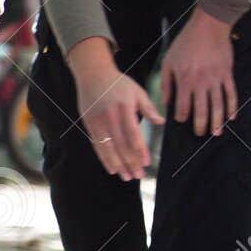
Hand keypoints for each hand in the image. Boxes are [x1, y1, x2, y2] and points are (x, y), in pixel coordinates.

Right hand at [69, 38, 163, 180]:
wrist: (92, 74)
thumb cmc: (118, 83)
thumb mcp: (137, 91)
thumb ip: (148, 108)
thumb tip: (161, 122)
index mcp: (124, 108)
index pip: (133, 134)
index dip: (139, 150)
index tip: (146, 163)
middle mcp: (110, 116)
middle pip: (121, 144)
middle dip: (130, 162)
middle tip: (138, 175)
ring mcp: (97, 121)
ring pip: (108, 148)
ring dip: (118, 164)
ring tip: (126, 177)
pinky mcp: (89, 124)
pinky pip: (97, 145)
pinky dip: (104, 158)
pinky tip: (111, 168)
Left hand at [160, 9, 235, 136]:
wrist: (208, 28)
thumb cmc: (185, 44)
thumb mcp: (168, 62)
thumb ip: (166, 83)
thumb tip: (166, 102)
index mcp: (185, 81)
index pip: (183, 106)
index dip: (182, 116)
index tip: (181, 121)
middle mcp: (201, 83)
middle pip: (202, 110)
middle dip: (201, 125)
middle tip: (201, 134)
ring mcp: (216, 79)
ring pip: (218, 106)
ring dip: (218, 121)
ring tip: (217, 133)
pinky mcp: (227, 74)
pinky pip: (231, 94)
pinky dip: (232, 107)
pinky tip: (231, 117)